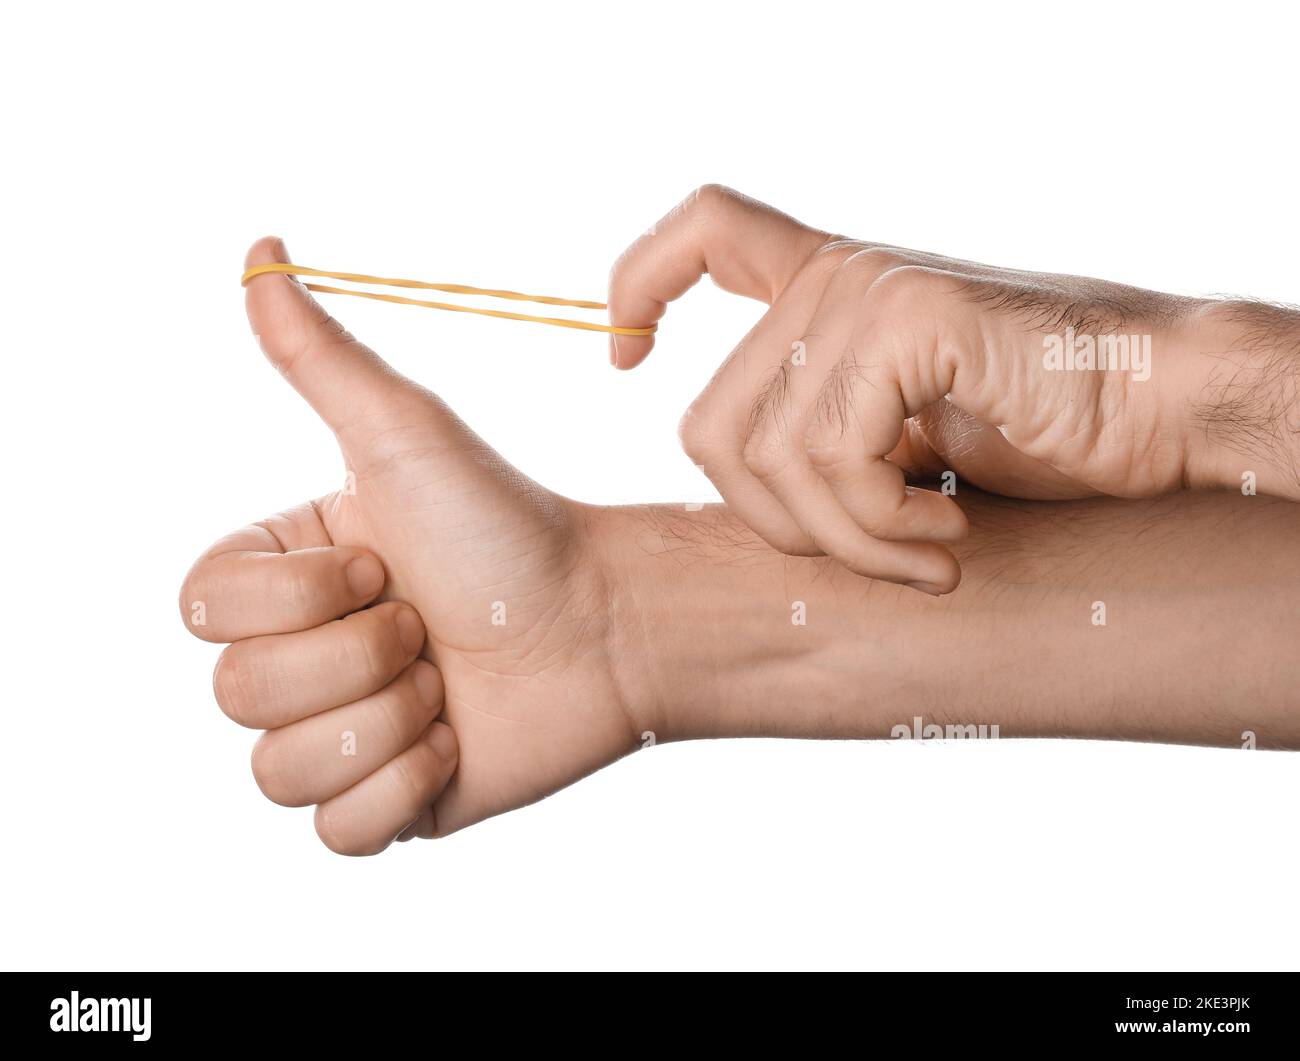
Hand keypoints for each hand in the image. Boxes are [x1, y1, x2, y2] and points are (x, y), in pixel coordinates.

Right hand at [180, 238, 647, 852]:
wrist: (606, 619)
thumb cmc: (512, 523)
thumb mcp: (404, 435)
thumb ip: (318, 353)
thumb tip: (259, 249)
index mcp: (286, 575)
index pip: (203, 612)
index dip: (294, 597)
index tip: (385, 563)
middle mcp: (302, 655)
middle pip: (237, 696)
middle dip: (354, 657)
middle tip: (428, 625)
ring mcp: (343, 731)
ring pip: (279, 772)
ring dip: (384, 720)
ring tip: (450, 683)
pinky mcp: (389, 803)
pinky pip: (337, 833)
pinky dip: (404, 787)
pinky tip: (459, 737)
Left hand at [607, 185, 1287, 591]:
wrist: (1156, 408)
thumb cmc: (1036, 430)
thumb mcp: (901, 431)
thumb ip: (822, 431)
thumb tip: (738, 488)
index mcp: (825, 286)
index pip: (704, 232)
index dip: (640, 283)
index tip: (624, 355)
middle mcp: (835, 277)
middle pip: (709, 426)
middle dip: (778, 527)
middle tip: (870, 553)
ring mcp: (867, 291)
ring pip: (769, 460)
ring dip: (848, 541)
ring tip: (924, 550)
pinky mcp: (909, 320)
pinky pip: (831, 459)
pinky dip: (880, 529)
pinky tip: (945, 534)